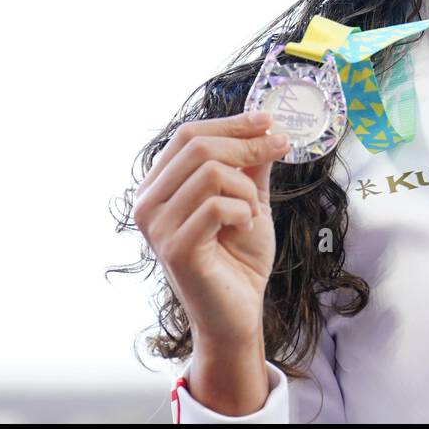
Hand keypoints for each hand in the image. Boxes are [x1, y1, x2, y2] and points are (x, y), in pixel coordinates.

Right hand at [133, 111, 289, 347]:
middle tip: (281, 148)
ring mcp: (157, 227)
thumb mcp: (249, 198)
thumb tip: (264, 126)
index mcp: (158, 186)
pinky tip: (245, 228)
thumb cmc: (239, 256)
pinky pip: (217, 206)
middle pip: (198, 146)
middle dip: (248, 144)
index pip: (188, 135)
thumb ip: (250, 164)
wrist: (239, 309)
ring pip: (210, 172)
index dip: (231, 122)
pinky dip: (244, 212)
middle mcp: (147, 203)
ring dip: (247, 188)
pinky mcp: (176, 249)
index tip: (267, 119)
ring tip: (252, 211)